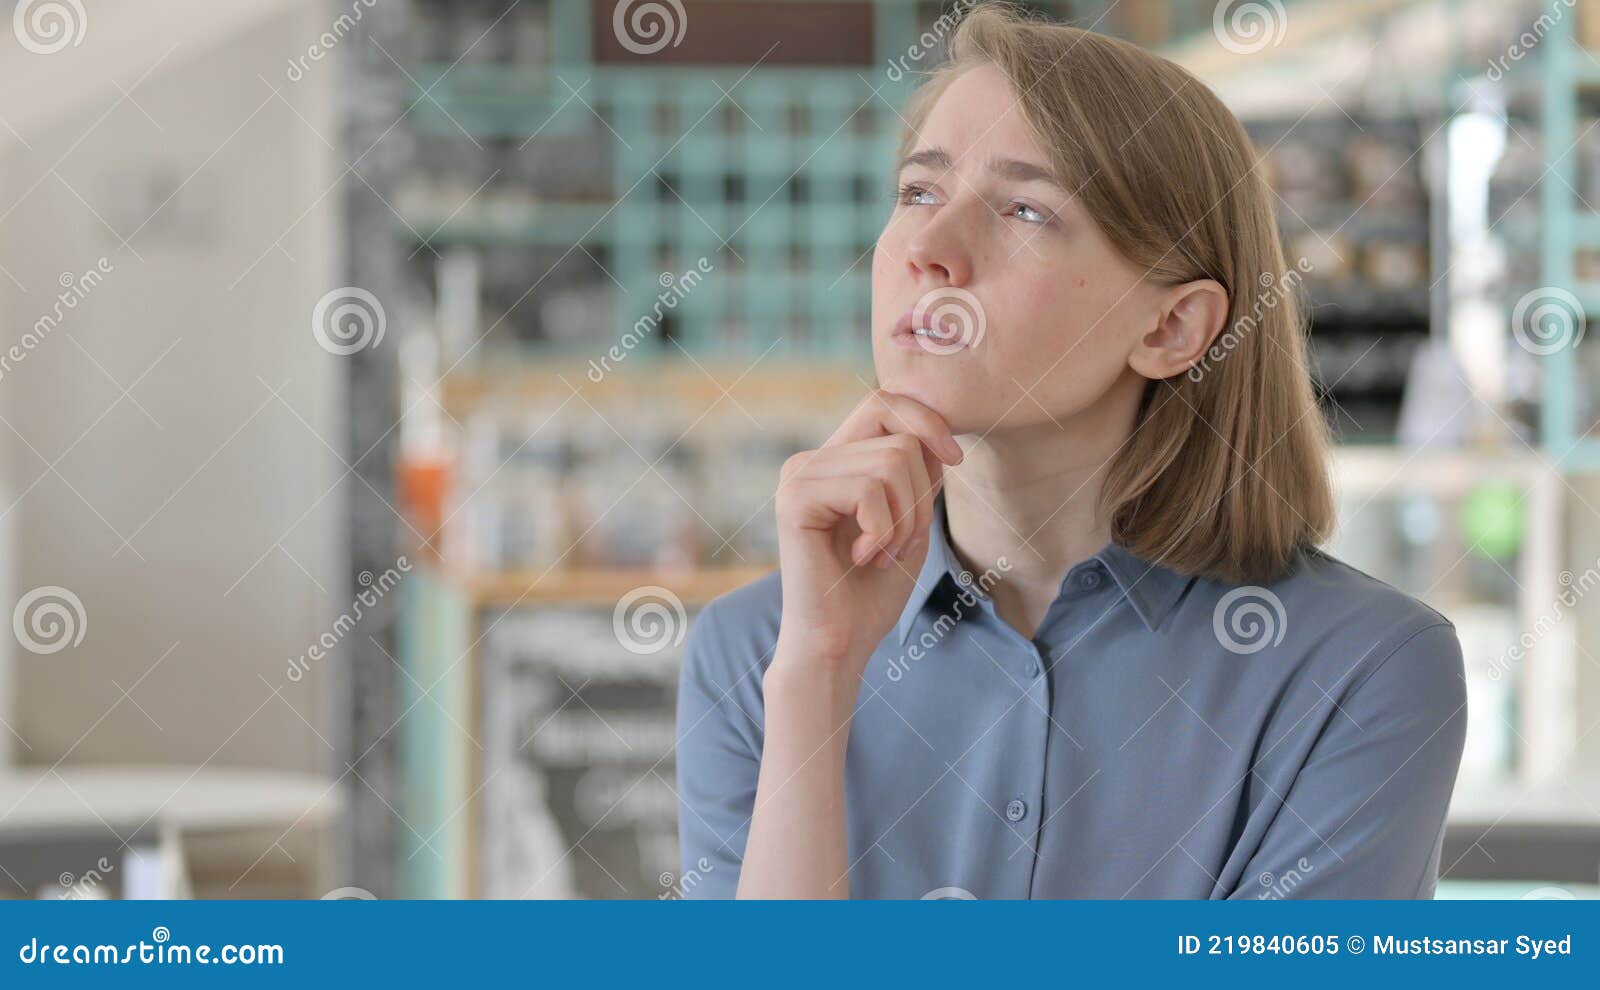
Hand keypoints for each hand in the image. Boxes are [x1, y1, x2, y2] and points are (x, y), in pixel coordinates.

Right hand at [771, 389, 963, 675]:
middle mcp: (810, 461)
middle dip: (921, 493)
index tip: (956, 461)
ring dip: (905, 519)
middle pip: (898, 435)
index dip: (928, 422)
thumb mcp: (910, 519)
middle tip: (902, 543)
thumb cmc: (872, 591)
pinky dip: (884, 531)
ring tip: (882, 554)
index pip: (885, 402)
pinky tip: (861, 558)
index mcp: (834, 461)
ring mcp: (798, 476)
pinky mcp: (793, 499)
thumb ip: (917, 472)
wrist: (838, 644)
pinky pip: (868, 489)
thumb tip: (937, 430)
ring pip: (891, 461)